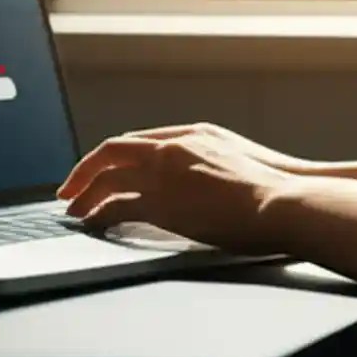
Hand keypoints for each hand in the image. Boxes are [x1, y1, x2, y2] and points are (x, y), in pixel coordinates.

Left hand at [56, 123, 293, 253]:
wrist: (286, 198)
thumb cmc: (276, 185)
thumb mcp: (238, 158)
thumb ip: (211, 161)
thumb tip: (202, 179)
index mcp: (192, 133)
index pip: (139, 140)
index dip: (115, 157)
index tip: (102, 170)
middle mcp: (173, 146)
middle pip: (114, 150)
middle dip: (87, 169)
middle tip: (70, 189)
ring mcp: (165, 173)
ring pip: (108, 177)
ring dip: (86, 194)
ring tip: (75, 211)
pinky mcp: (163, 202)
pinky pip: (117, 206)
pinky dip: (99, 214)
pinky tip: (93, 224)